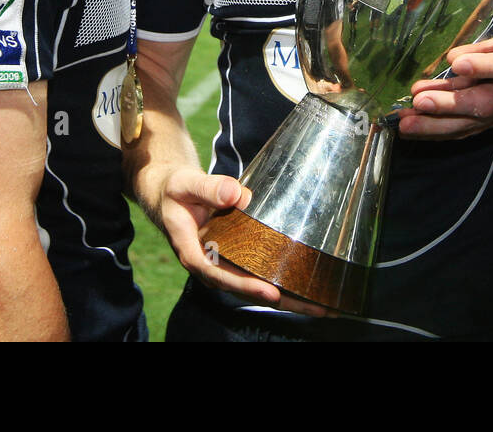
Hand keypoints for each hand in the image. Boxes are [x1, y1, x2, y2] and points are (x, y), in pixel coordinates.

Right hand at [151, 166, 330, 317]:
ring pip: (255, 287)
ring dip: (287, 298)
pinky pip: (258, 274)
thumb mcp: (184, 184)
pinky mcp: (234, 258)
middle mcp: (210, 265)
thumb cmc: (176, 190)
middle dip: (279, 300)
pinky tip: (307, 288)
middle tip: (314, 307)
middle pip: (245, 290)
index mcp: (193, 252)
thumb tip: (236, 195)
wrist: (170, 194)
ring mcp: (223, 264)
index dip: (244, 285)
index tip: (270, 292)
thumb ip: (208, 187)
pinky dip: (281, 283)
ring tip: (322, 306)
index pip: (219, 275)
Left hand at [399, 0, 492, 138]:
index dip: (487, 65)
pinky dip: (439, 133)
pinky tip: (409, 129)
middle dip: (452, 102)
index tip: (457, 60)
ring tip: (406, 119)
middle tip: (420, 96)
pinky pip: (467, 130)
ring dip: (438, 122)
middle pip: (486, 101)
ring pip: (472, 120)